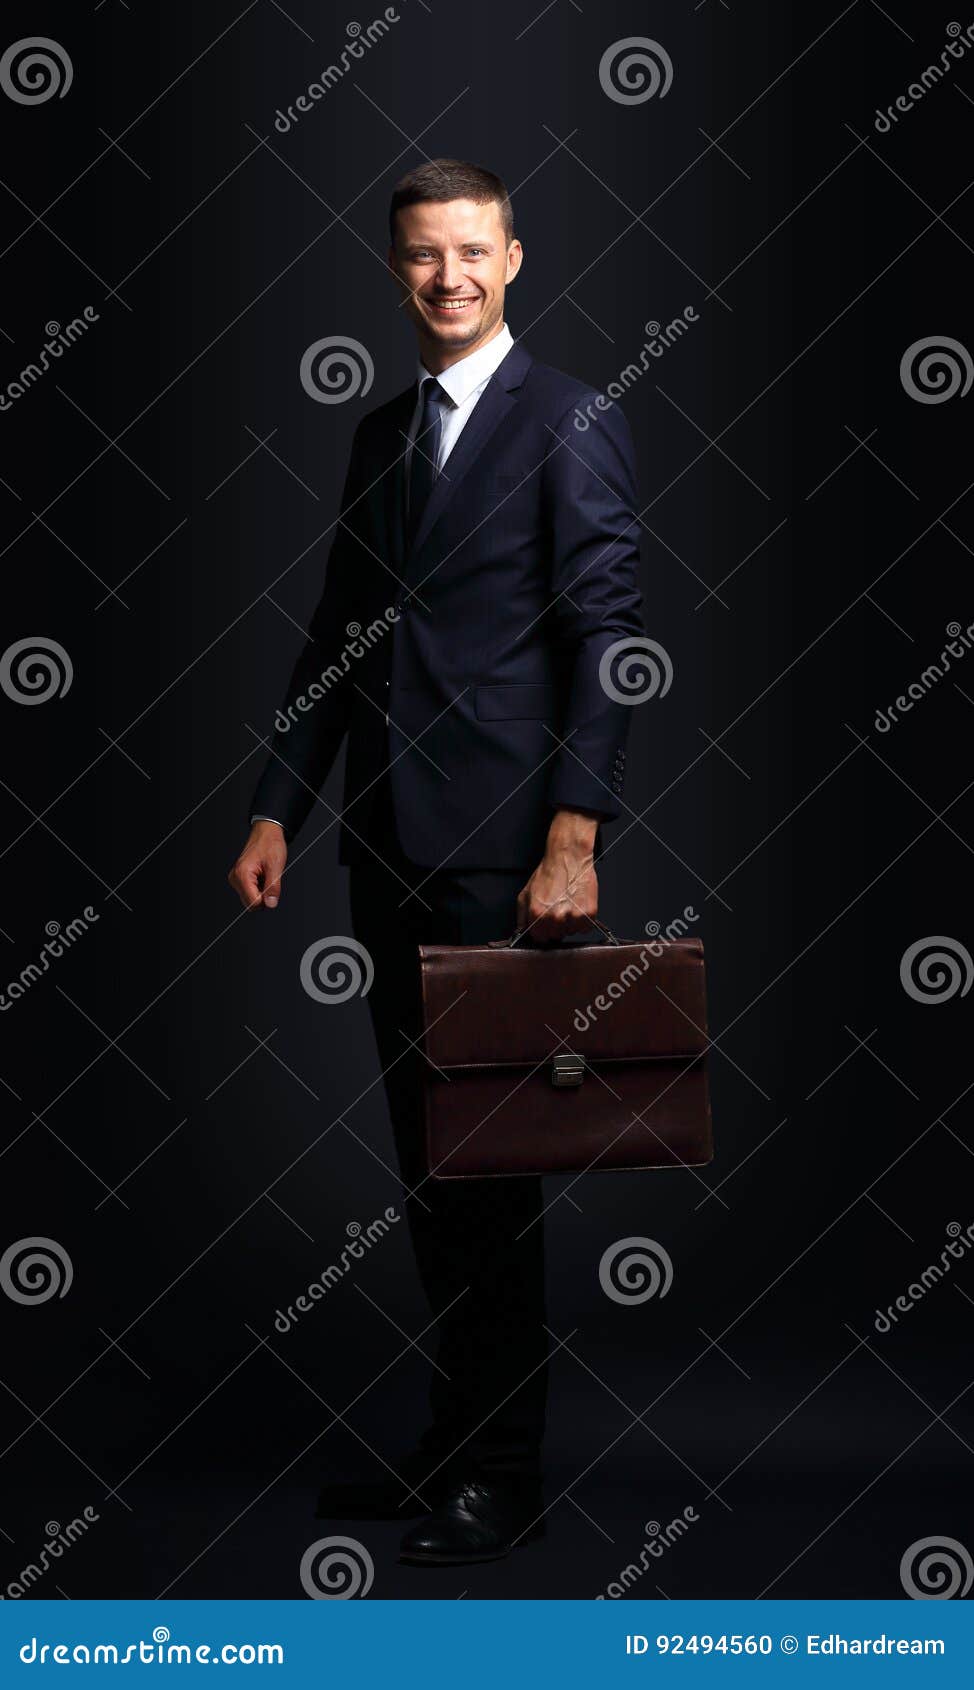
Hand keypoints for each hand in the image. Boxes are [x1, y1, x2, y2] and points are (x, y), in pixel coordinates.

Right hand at [228, 820, 286, 910]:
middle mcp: (235, 877)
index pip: (253, 903)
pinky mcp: (239, 878)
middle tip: (269, 880)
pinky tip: (262, 876)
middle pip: (250, 903)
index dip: (266, 899)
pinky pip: (249, 892)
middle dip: (263, 896)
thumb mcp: (276, 866)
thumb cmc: (270, 844)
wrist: (266, 832)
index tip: (272, 887)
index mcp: (242, 874)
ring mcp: (236, 878)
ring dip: (261, 892)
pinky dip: (258, 887)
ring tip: (266, 876)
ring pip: (250, 899)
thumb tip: (271, 904)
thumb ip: (273, 887)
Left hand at [516, 808, 598, 941]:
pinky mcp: (588, 913)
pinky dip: (583, 920)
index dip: (543, 931)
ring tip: (568, 905)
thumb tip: (522, 931)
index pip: (540, 938)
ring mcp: (573, 916)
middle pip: (556, 936)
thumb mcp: (526, 893)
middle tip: (558, 909)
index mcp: (537, 914)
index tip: (546, 925)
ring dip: (570, 923)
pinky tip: (577, 905)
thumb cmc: (548, 873)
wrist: (567, 858)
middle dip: (556, 926)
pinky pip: (585, 928)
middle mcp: (555, 917)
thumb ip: (522, 916)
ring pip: (571, 932)